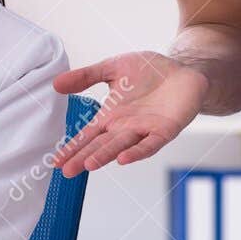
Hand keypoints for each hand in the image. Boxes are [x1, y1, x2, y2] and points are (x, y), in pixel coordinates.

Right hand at [51, 52, 209, 176]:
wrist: (184, 69)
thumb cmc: (150, 71)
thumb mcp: (113, 68)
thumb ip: (86, 76)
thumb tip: (56, 84)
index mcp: (111, 116)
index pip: (87, 135)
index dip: (72, 147)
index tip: (56, 161)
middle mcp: (125, 127)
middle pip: (101, 145)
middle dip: (84, 157)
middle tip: (67, 172)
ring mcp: (145, 129)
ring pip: (121, 145)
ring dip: (105, 156)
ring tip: (88, 165)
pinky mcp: (165, 129)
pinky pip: (151, 143)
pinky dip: (138, 151)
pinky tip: (124, 158)